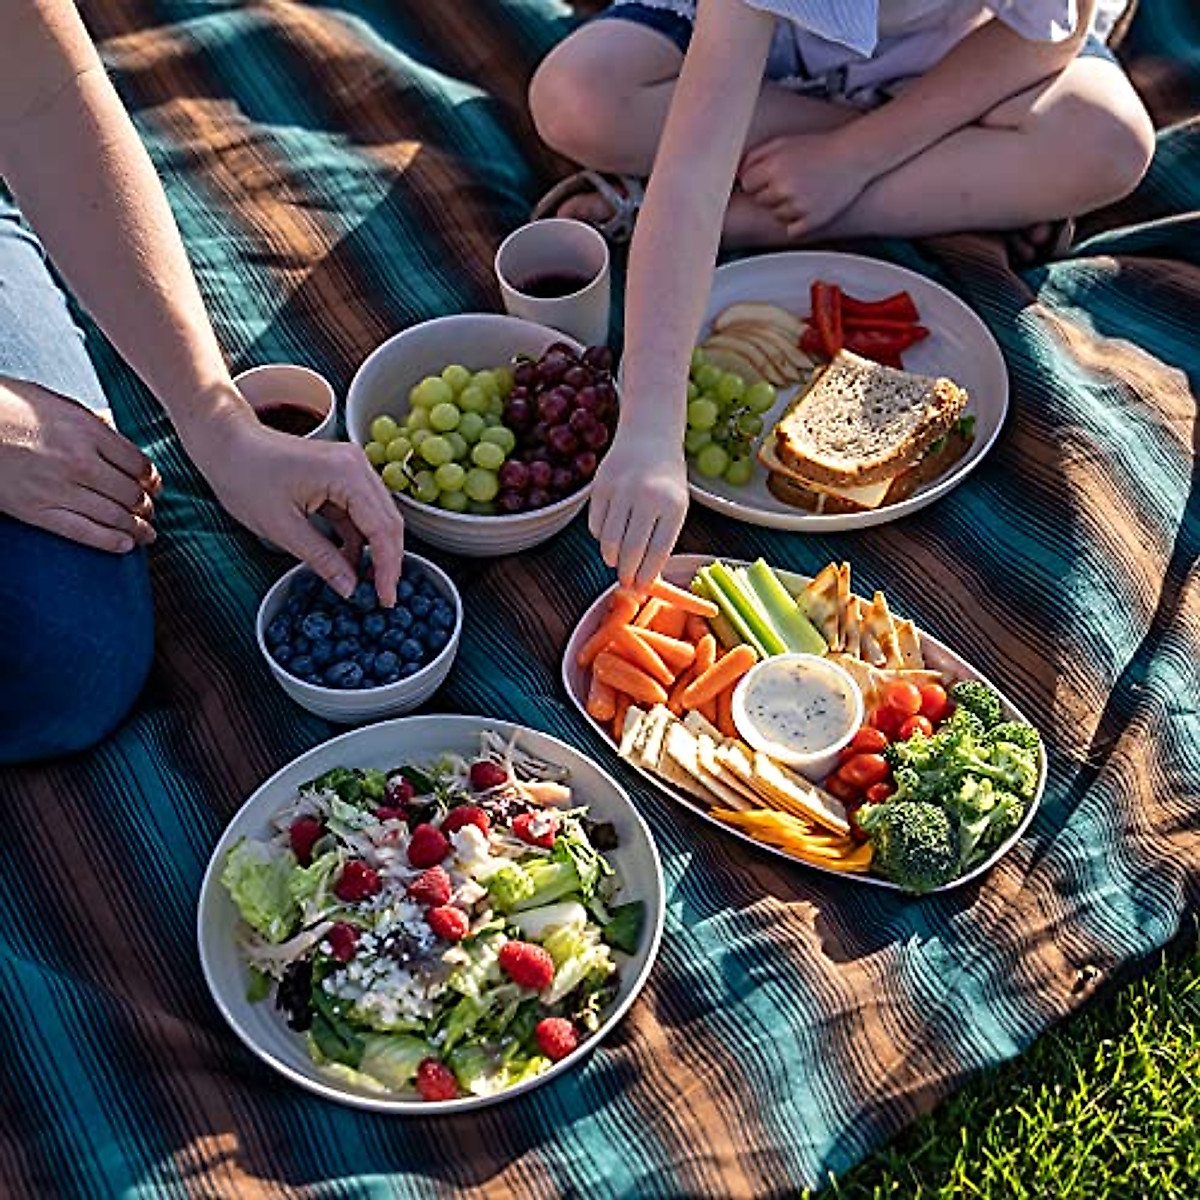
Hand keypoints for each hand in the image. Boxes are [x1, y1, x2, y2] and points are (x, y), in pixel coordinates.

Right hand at [0, 379, 159, 551]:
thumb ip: (92, 422)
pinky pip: (84, 533)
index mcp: (87, 431)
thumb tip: (116, 430)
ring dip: (137, 529)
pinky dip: (111, 542)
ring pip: (114, 517)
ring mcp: (58, 489)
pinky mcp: (37, 511)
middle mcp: (79, 462)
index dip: (152, 479)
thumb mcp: (57, 403)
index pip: (138, 464)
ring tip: (147, 534)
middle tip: (150, 511)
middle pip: (131, 494)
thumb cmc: (10, 408)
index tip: (154, 486)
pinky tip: (126, 546)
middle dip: (147, 506)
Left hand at [189, 407, 405, 605]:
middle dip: (387, 561)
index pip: (382, 528)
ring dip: (375, 550)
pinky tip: (350, 560)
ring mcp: (352, 467)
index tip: (385, 599)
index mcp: (347, 474)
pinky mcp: (342, 474)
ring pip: (378, 517)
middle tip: (382, 596)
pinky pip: (361, 511)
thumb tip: (350, 588)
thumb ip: (322, 559)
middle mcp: (358, 465)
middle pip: (389, 522)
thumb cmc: (245, 477)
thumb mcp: (282, 528)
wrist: (226, 444)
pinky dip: (359, 537)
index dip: (387, 568)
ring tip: (366, 582)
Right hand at [588, 428, 688, 589]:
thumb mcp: (676, 505)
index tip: (641, 588)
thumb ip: (662, 537)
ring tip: (617, 561)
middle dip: (626, 574)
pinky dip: (601, 537)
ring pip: (609, 541)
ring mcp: (621, 490)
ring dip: (611, 558)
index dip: (646, 576)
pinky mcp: (600, 485)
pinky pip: (595, 524)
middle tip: (625, 583)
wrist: (650, 436)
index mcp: (672, 506)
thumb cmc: (666, 478)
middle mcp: (646, 497)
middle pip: (631, 550)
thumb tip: (644, 575)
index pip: (657, 552)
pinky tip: (610, 535)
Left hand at [739, 131, 869, 237]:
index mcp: (774, 166)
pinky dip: (797, 221)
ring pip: (776, 215)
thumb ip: (755, 156)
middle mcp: (784, 187)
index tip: (769, 175)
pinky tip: (809, 204)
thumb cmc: (816, 148)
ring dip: (784, 206)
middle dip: (771, 192)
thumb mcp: (783, 142)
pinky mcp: (812, 221)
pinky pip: (791, 229)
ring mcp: (798, 206)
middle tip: (791, 180)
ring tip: (803, 189)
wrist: (854, 155)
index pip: (747, 183)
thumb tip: (733, 174)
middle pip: (760, 200)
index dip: (757, 180)